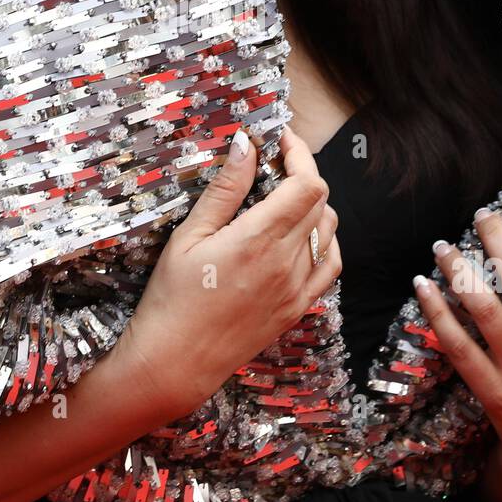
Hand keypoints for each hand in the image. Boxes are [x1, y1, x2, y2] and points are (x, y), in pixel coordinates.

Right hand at [121, 124, 342, 419]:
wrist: (176, 362)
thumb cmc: (171, 299)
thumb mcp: (189, 236)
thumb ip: (224, 189)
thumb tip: (246, 144)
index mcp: (259, 240)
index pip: (307, 183)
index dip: (300, 153)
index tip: (281, 139)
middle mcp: (287, 263)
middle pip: (321, 201)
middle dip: (302, 173)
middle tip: (273, 165)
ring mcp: (298, 289)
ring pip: (329, 230)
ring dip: (313, 206)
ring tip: (281, 198)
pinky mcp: (298, 308)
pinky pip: (330, 265)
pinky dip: (324, 241)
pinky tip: (300, 235)